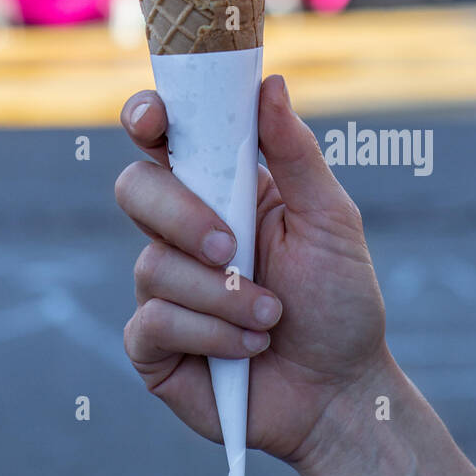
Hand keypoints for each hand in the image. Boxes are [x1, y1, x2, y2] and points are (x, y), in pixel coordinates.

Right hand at [115, 74, 388, 471]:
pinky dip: (212, 335)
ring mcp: (161, 287)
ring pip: (153, 264)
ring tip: (270, 317)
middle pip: (135, 189)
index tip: (155, 120)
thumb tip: (269, 82)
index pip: (161, 137)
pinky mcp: (152, 343)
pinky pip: (154, 322)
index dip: (145, 117)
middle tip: (233, 248)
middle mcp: (179, 231)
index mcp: (216, 188)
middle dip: (182, 216)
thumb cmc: (339, 300)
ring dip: (222, 295)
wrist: (340, 392)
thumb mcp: (331, 220)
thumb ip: (296, 153)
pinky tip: (247, 349)